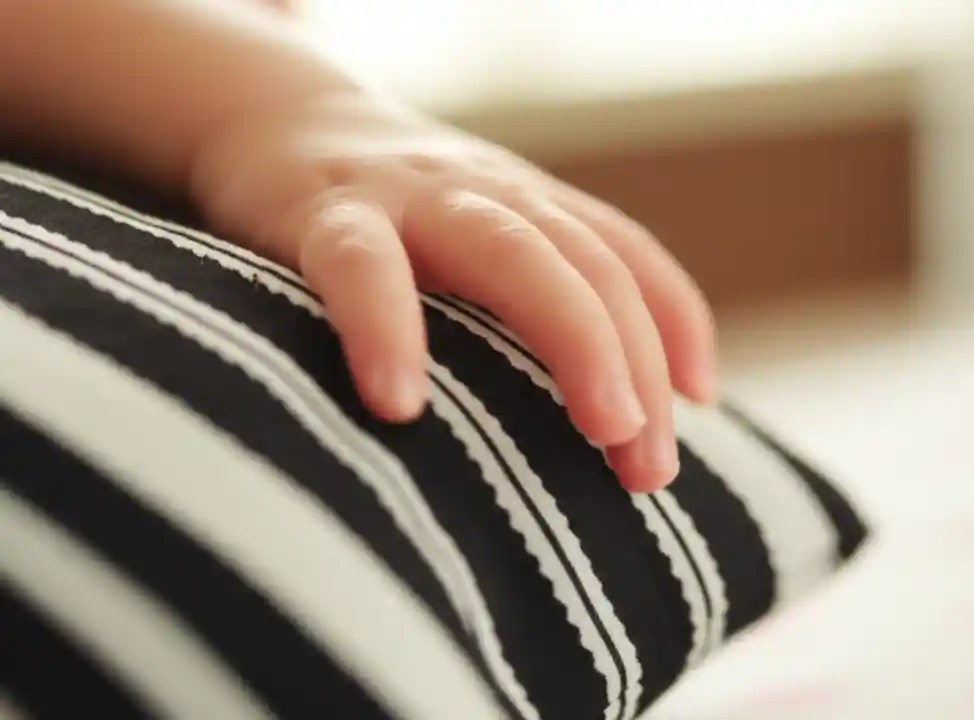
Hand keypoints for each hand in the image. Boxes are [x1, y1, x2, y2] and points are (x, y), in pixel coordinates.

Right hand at [189, 90, 715, 490]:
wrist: (267, 116)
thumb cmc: (388, 213)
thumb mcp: (476, 240)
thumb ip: (537, 297)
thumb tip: (618, 402)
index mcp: (527, 205)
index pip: (623, 254)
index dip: (676, 323)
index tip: (698, 403)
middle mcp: (487, 194)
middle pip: (590, 265)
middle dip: (639, 363)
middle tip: (653, 466)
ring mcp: (410, 198)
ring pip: (512, 253)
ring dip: (576, 341)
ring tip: (606, 429)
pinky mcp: (321, 213)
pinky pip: (362, 267)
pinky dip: (387, 328)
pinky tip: (402, 405)